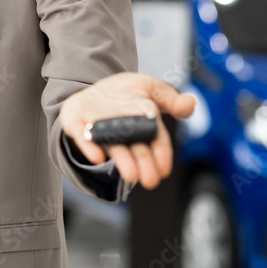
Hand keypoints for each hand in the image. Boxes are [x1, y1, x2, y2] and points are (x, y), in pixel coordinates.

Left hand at [59, 72, 195, 189]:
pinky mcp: (76, 123)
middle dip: (143, 163)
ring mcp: (99, 128)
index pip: (155, 140)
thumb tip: (190, 103)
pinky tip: (96, 156)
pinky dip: (88, 146)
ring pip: (111, 146)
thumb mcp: (150, 87)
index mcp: (142, 125)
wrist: (95, 89)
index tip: (164, 168)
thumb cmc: (126, 93)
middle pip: (134, 149)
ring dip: (121, 160)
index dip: (161, 154)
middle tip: (149, 180)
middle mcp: (121, 132)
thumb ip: (169, 97)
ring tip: (129, 174)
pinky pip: (81, 135)